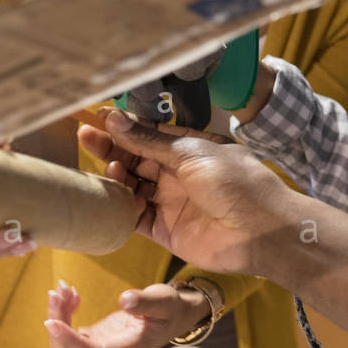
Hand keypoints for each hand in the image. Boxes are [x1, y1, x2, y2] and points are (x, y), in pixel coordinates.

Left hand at [44, 279, 210, 347]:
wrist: (172, 316)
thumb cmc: (171, 310)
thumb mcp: (164, 301)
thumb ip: (145, 302)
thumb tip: (124, 300)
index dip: (70, 342)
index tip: (52, 322)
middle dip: (57, 323)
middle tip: (57, 292)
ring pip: (64, 345)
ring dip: (57, 317)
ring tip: (63, 289)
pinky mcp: (92, 340)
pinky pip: (68, 334)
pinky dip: (63, 314)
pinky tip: (71, 295)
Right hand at [77, 110, 291, 275]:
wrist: (261, 230)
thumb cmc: (236, 183)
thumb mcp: (193, 152)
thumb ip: (151, 140)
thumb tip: (114, 118)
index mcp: (193, 149)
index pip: (151, 134)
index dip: (125, 127)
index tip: (97, 117)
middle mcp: (180, 174)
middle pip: (137, 159)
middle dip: (112, 148)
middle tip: (86, 137)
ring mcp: (172, 202)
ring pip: (132, 186)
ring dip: (117, 176)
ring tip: (110, 166)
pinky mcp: (166, 230)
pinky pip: (136, 217)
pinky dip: (124, 207)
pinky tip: (120, 194)